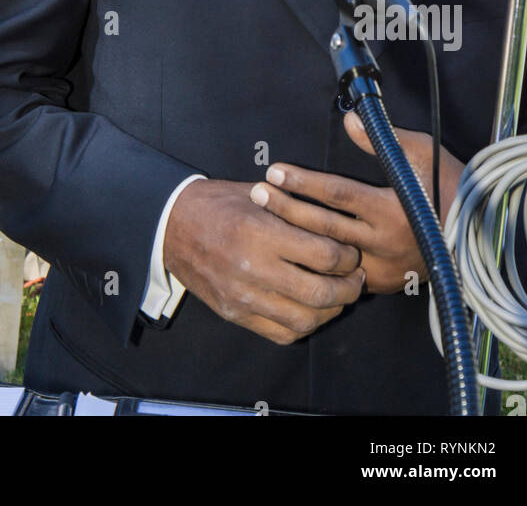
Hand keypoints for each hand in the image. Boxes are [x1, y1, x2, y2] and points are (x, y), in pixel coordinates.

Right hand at [163, 178, 364, 344]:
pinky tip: (310, 309)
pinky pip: (281, 333)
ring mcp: (243, 297)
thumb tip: (336, 221)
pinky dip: (303, 325)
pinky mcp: (235, 314)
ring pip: (305, 319)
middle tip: (356, 278)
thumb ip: (296, 208)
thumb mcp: (258, 193)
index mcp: (261, 233)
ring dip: (331, 311)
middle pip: (320, 293)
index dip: (347, 257)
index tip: (351, 252)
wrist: (170, 225)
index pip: (324, 256)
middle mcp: (253, 269)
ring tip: (337, 296)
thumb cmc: (217, 203)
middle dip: (349, 288)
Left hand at [250, 112, 464, 294]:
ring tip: (266, 219)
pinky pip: (345, 276)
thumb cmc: (449, 184)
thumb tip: (350, 119)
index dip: (301, 182)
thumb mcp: (420, 152)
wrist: (479, 231)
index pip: (335, 194)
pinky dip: (320, 264)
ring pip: (329, 254)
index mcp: (391, 209)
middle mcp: (384, 242)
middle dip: (286, 208)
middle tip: (256, 194)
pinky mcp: (386, 283)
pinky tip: (293, 252)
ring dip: (296, 236)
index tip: (273, 171)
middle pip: (323, 226)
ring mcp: (384, 267)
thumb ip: (380, 140)